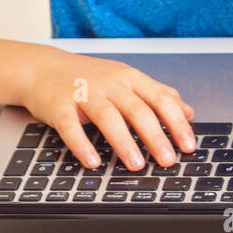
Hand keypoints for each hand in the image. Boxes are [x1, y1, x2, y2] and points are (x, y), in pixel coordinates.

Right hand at [19, 45, 196, 170]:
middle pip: (138, 110)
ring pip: (108, 117)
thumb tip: (189, 113)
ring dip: (124, 142)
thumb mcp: (127, 80)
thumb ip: (158, 95)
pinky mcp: (59, 106)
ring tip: (137, 164)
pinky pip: (71, 127)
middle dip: (156, 137)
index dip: (177, 123)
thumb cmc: (90, 78)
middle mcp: (110, 83)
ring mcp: (84, 93)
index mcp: (131, 78)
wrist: (43, 68)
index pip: (161, 99)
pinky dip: (82, 145)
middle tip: (168, 160)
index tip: (189, 145)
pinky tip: (92, 161)